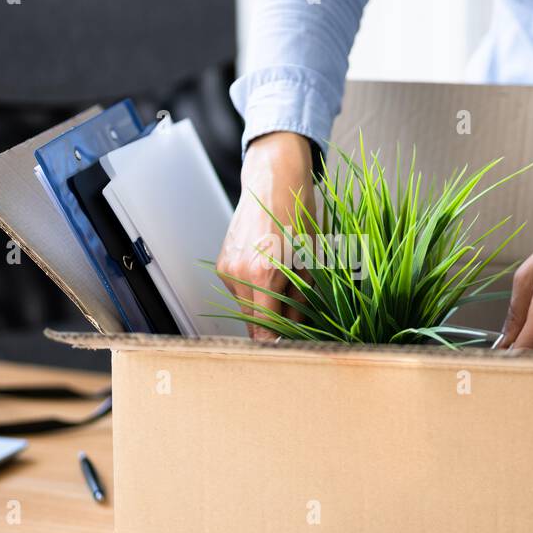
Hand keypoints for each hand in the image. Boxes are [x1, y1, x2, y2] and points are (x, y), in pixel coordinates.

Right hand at [216, 131, 314, 338]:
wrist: (273, 183)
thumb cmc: (299, 218)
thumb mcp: (309, 263)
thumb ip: (300, 302)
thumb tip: (294, 331)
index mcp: (263, 275)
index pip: (264, 329)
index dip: (276, 343)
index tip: (286, 349)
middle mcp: (239, 274)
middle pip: (252, 322)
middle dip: (271, 325)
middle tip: (292, 320)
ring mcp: (227, 269)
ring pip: (244, 307)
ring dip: (262, 307)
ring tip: (281, 285)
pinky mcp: (223, 263)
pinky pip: (238, 291)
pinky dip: (253, 290)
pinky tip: (267, 270)